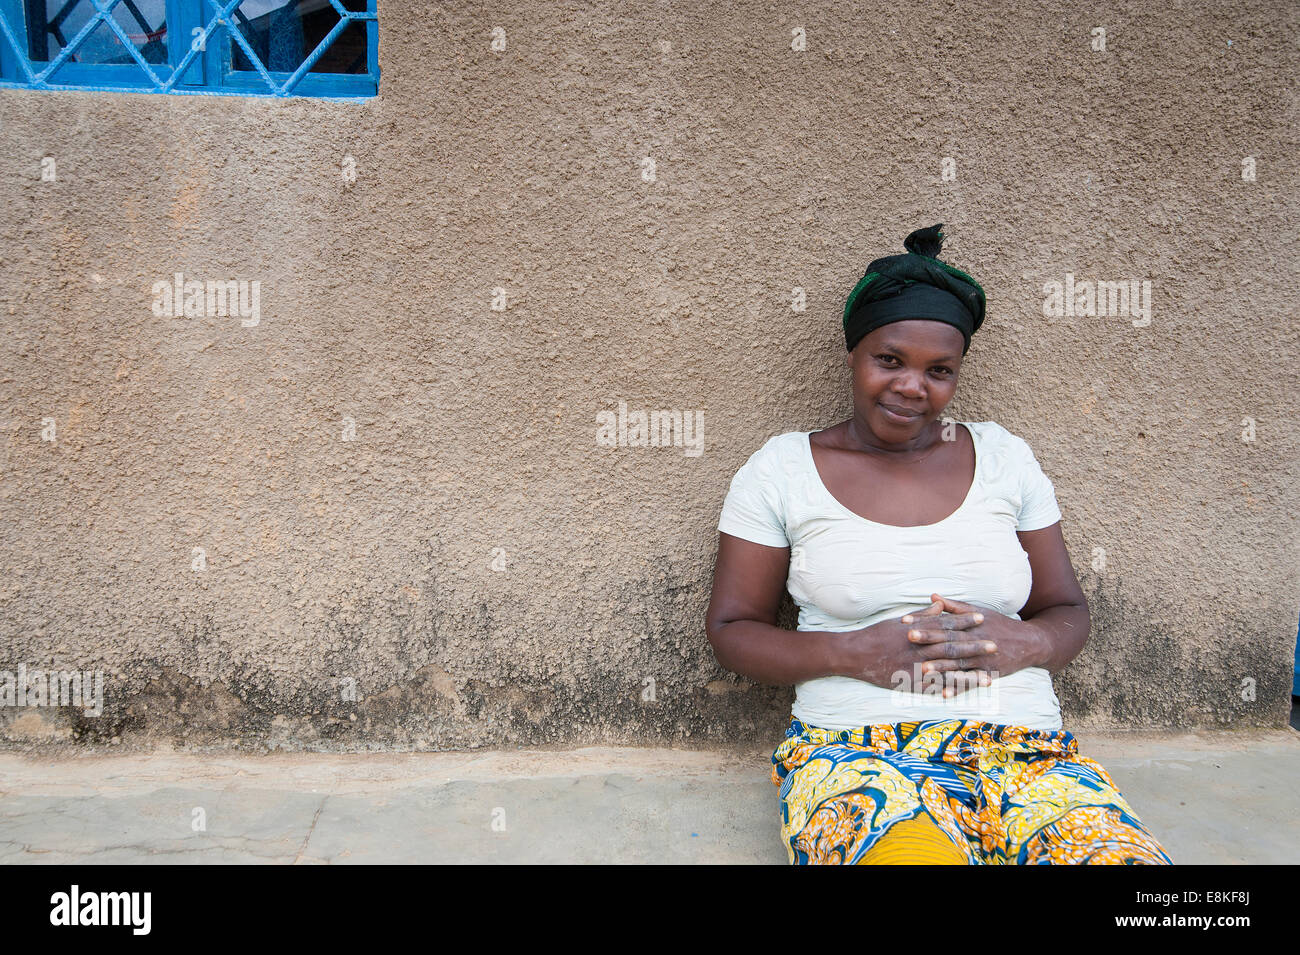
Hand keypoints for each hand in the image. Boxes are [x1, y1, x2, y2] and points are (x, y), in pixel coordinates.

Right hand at [840, 598, 993, 697]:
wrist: (854, 653)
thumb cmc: (876, 634)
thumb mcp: (898, 620)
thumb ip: (922, 615)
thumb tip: (940, 605)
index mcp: (918, 630)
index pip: (946, 623)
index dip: (965, 621)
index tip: (983, 618)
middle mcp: (919, 648)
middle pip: (952, 646)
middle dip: (974, 646)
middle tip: (995, 645)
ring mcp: (915, 666)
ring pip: (947, 670)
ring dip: (969, 674)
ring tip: (989, 677)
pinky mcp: (909, 682)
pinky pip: (933, 688)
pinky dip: (948, 691)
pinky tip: (964, 695)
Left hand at [905, 593, 1048, 694]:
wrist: (1030, 642)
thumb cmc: (1000, 625)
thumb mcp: (979, 612)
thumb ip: (954, 607)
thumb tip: (932, 596)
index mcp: (970, 625)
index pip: (943, 622)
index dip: (924, 621)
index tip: (905, 621)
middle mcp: (975, 641)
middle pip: (949, 640)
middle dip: (929, 640)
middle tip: (908, 638)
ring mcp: (982, 659)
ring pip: (958, 663)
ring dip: (941, 667)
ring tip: (923, 670)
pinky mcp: (988, 674)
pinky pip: (970, 682)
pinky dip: (957, 688)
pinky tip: (943, 694)